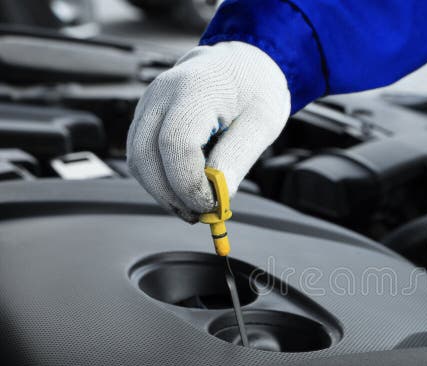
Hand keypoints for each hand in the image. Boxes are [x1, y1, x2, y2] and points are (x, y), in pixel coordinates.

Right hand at [127, 42, 290, 220]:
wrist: (242, 63)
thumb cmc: (255, 88)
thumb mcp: (263, 122)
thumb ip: (238, 157)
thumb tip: (218, 195)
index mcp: (195, 88)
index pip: (176, 144)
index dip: (189, 182)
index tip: (212, 205)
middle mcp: (162, 93)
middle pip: (146, 155)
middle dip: (171, 194)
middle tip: (201, 215)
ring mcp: (148, 103)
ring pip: (138, 159)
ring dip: (162, 192)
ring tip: (195, 207)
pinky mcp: (146, 116)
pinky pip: (141, 155)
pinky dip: (159, 179)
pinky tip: (184, 191)